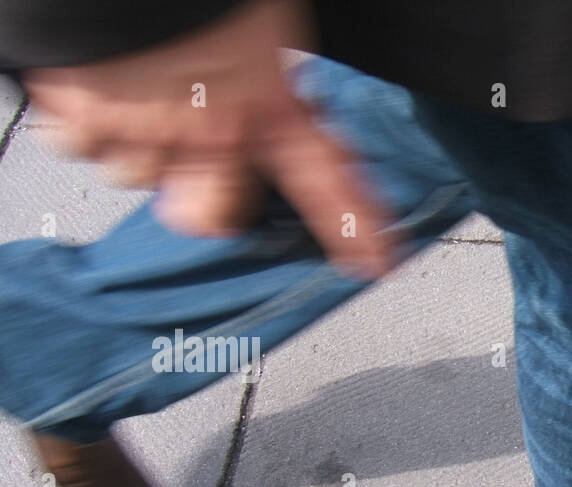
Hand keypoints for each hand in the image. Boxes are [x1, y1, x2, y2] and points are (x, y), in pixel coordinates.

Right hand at [23, 0, 394, 278]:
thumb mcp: (265, 27)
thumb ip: (271, 78)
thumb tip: (277, 95)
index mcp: (270, 103)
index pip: (330, 182)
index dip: (355, 228)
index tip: (376, 262)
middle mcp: (210, 132)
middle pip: (211, 216)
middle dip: (206, 204)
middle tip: (202, 170)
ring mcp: (144, 131)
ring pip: (141, 176)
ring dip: (141, 148)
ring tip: (139, 97)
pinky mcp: (82, 115)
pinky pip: (82, 143)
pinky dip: (86, 121)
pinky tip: (97, 83)